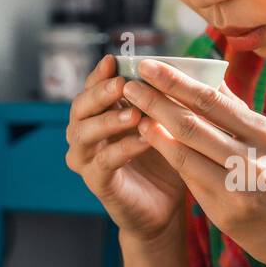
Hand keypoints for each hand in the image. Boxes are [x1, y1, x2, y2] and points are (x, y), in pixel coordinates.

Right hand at [64, 54, 187, 242]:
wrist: (166, 206)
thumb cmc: (167, 159)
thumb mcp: (167, 123)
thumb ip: (166, 97)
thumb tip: (185, 65)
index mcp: (99, 114)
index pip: (92, 88)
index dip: (100, 73)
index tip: (114, 59)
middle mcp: (85, 134)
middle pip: (79, 107)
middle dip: (99, 93)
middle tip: (121, 83)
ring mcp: (87, 159)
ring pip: (84, 133)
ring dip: (109, 120)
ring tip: (134, 112)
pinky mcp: (97, 182)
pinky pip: (104, 161)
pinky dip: (123, 149)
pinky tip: (144, 140)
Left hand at [120, 59, 265, 266]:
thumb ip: (242, 117)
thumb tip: (212, 80)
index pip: (214, 100)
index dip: (177, 80)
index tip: (150, 64)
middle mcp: (254, 156)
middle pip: (195, 120)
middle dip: (157, 97)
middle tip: (129, 81)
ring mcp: (240, 185)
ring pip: (188, 148)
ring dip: (154, 124)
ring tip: (129, 107)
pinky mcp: (228, 212)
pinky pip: (191, 179)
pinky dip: (167, 155)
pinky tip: (148, 139)